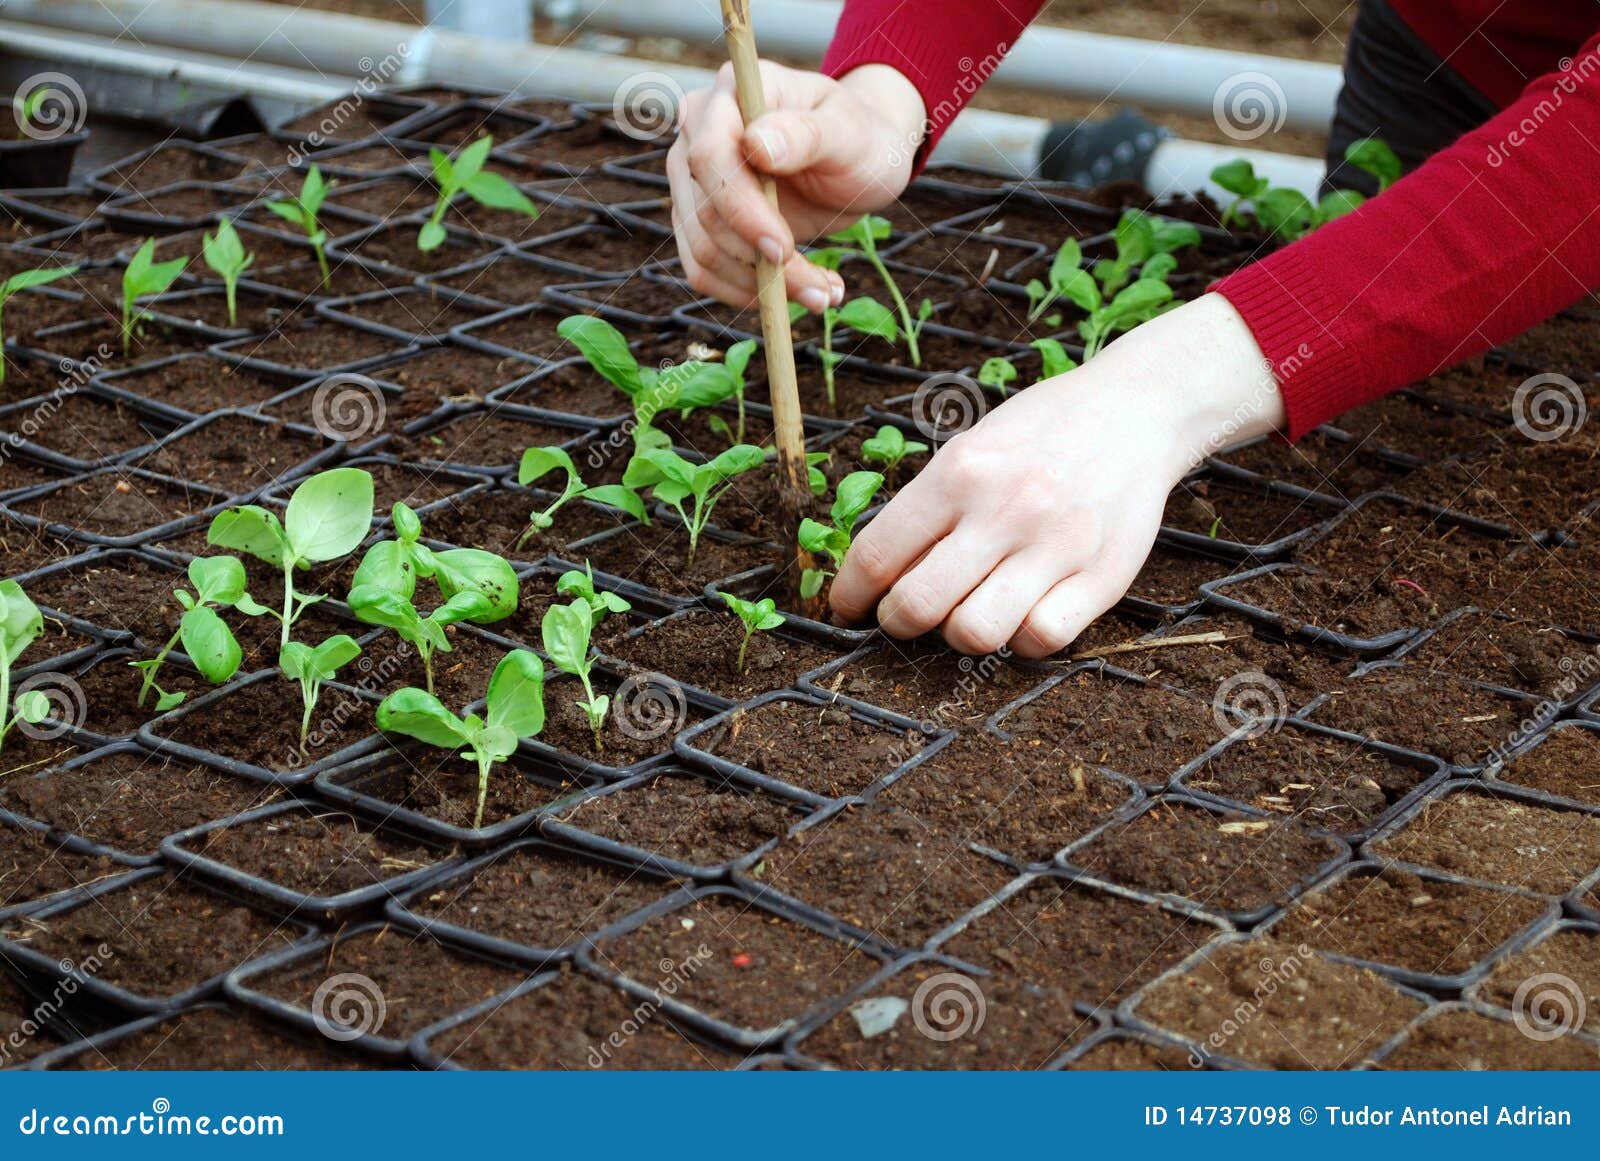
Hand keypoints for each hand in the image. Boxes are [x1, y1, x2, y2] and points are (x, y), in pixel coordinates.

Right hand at [669, 61, 925, 311]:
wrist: (858, 162)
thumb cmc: (859, 138)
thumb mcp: (850, 133)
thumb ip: (806, 134)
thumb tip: (756, 145)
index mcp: (731, 93)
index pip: (710, 156)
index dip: (740, 210)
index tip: (783, 250)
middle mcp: (698, 133)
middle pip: (704, 213)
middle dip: (761, 263)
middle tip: (823, 292)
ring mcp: (693, 180)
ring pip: (704, 252)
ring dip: (762, 288)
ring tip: (823, 293)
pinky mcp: (698, 221)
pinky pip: (705, 271)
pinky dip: (751, 293)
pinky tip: (801, 291)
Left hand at [828, 294, 1287, 657]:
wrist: (1137, 410)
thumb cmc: (1044, 431)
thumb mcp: (973, 444)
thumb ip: (927, 503)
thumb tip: (872, 570)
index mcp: (960, 471)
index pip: (878, 554)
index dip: (848, 595)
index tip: (845, 609)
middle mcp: (1004, 510)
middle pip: (917, 606)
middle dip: (896, 622)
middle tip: (903, 616)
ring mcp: (1056, 547)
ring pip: (974, 633)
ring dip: (959, 633)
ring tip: (966, 611)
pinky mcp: (1103, 578)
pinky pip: (1041, 640)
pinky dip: (1022, 640)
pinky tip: (1020, 615)